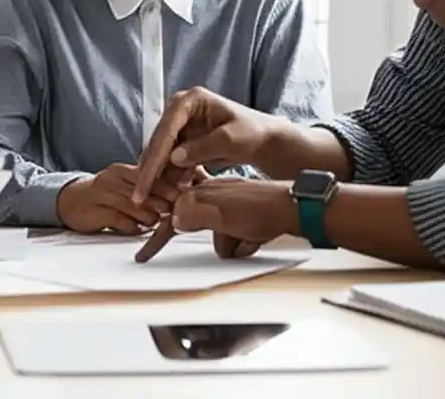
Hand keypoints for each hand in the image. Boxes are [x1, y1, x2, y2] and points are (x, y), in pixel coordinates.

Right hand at [56, 163, 188, 234]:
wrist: (71, 202)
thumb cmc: (104, 196)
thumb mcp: (123, 186)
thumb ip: (145, 188)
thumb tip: (177, 195)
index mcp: (121, 170)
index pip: (149, 175)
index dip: (168, 186)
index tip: (184, 195)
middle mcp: (111, 179)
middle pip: (142, 190)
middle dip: (161, 202)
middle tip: (175, 212)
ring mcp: (101, 194)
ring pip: (132, 205)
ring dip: (148, 216)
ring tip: (157, 222)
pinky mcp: (94, 212)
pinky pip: (118, 220)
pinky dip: (131, 226)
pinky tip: (138, 230)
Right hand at [133, 86, 287, 203]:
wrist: (267, 141)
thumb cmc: (254, 133)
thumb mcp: (231, 140)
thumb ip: (203, 147)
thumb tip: (174, 157)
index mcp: (190, 100)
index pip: (165, 131)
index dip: (154, 159)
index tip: (144, 182)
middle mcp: (181, 110)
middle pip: (158, 143)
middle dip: (149, 171)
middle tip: (140, 198)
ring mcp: (182, 126)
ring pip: (161, 154)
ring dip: (158, 177)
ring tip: (151, 202)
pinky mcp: (185, 141)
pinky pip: (171, 161)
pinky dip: (169, 178)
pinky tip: (167, 197)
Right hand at [170, 177, 298, 258]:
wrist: (297, 209)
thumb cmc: (262, 209)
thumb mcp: (222, 214)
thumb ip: (194, 215)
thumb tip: (175, 219)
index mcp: (203, 191)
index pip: (174, 213)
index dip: (163, 234)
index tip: (147, 254)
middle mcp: (215, 195)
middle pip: (200, 229)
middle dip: (214, 240)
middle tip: (229, 238)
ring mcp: (232, 205)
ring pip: (220, 237)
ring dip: (232, 243)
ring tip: (249, 238)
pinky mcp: (247, 216)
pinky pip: (237, 237)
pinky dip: (245, 242)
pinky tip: (256, 239)